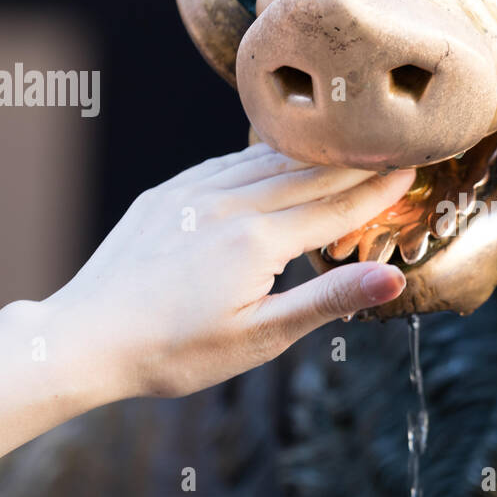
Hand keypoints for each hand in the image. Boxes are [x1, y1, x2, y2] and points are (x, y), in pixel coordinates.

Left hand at [42, 143, 414, 398]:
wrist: (84, 340)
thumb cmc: (174, 352)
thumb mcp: (260, 337)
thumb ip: (329, 299)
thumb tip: (392, 276)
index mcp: (258, 241)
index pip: (336, 208)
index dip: (378, 190)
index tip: (411, 168)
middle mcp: (228, 205)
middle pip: (308, 177)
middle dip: (355, 162)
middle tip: (392, 145)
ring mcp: (193, 194)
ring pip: (267, 162)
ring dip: (312, 154)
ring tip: (346, 144)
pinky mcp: (166, 195)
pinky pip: (225, 163)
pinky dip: (261, 156)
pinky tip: (274, 155)